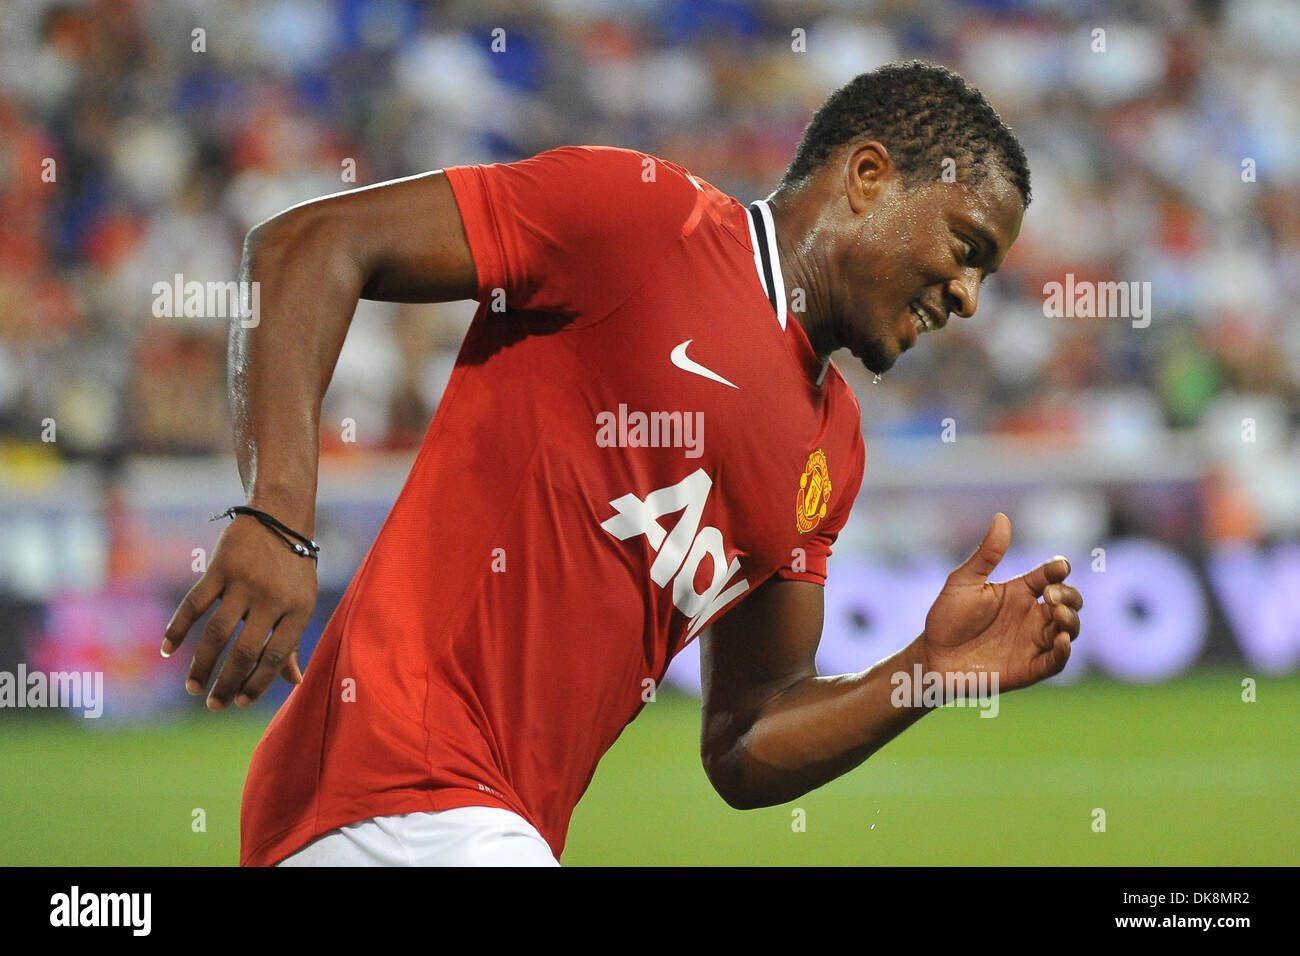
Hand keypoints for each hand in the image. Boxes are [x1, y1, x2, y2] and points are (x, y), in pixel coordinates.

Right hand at [162, 513, 317, 709]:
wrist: (281, 516)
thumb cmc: (293, 567)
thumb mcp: (302, 602)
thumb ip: (291, 642)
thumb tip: (293, 682)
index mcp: (298, 610)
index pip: (275, 657)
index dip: (257, 684)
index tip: (239, 702)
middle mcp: (272, 599)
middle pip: (244, 652)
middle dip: (226, 684)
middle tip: (213, 705)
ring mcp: (245, 583)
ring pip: (217, 633)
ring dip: (201, 665)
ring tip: (193, 688)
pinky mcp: (221, 568)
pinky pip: (195, 604)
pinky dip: (178, 627)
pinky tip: (168, 649)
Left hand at [919, 513, 1081, 693]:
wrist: (931, 656)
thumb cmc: (946, 617)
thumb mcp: (964, 581)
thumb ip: (987, 554)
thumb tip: (1002, 517)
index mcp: (1020, 592)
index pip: (1051, 575)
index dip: (1058, 569)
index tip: (1057, 568)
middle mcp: (1032, 616)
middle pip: (1069, 601)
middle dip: (1069, 595)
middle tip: (1050, 596)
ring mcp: (1032, 642)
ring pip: (1069, 629)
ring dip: (1071, 620)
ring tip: (1057, 613)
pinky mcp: (1028, 668)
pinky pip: (1056, 662)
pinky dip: (1064, 652)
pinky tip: (1062, 641)